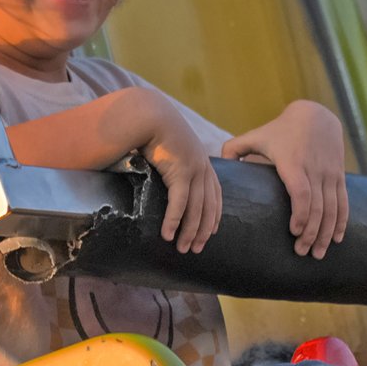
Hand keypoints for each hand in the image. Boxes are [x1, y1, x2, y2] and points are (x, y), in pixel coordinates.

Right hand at [138, 95, 221, 253]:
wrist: (150, 116)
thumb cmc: (157, 133)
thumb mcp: (173, 151)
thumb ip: (175, 167)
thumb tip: (166, 179)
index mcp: (204, 164)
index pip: (216, 196)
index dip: (214, 216)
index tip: (211, 233)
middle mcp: (203, 168)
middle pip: (208, 208)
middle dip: (203, 232)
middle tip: (196, 250)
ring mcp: (194, 170)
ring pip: (195, 209)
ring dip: (189, 232)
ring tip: (183, 249)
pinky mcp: (180, 171)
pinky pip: (179, 202)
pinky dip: (174, 221)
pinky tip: (168, 235)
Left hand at [222, 100, 349, 257]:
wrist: (316, 115)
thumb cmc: (280, 129)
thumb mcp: (257, 135)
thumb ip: (234, 148)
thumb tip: (218, 164)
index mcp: (292, 163)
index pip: (302, 192)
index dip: (301, 214)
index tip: (295, 232)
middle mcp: (314, 170)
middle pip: (318, 207)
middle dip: (312, 233)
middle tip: (302, 252)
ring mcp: (329, 174)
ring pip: (333, 208)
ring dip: (327, 233)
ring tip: (318, 253)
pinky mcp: (338, 176)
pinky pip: (343, 202)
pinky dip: (341, 222)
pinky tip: (337, 239)